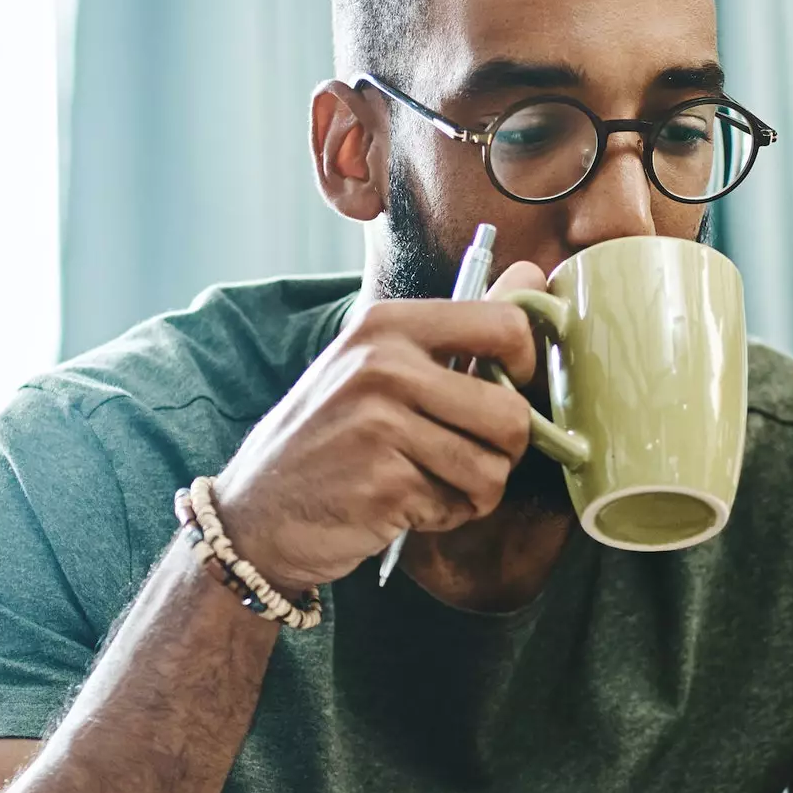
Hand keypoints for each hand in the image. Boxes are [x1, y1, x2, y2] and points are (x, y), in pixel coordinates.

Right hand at [208, 265, 545, 591]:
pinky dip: (442, 516)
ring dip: (472, 491)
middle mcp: (382, 366)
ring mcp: (380, 425)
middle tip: (462, 457)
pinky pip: (460, 505)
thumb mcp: (380, 364)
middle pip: (510, 413)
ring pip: (492, 468)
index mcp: (386, 325)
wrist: (257, 514)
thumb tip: (535, 276)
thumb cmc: (328, 438)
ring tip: (426, 482)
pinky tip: (402, 507)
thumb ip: (462, 325)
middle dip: (502, 450)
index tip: (505, 391)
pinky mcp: (384, 483)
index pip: (505, 324)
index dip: (527, 367)